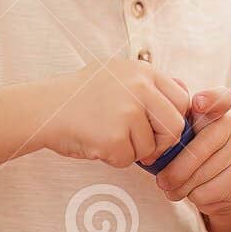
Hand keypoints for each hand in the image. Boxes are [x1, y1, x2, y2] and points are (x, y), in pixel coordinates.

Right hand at [38, 58, 189, 167]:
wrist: (44, 108)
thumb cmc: (81, 96)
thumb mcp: (118, 74)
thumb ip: (150, 85)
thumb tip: (187, 94)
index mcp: (143, 71)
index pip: (182, 100)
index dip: (174, 120)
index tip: (160, 130)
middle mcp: (139, 88)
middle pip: (175, 126)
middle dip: (162, 143)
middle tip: (145, 147)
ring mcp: (127, 112)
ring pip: (151, 147)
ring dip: (133, 151)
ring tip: (108, 137)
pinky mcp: (114, 137)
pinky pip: (128, 159)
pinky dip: (114, 159)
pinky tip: (97, 143)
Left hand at [157, 88, 230, 231]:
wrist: (223, 187)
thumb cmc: (194, 155)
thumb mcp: (185, 135)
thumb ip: (174, 124)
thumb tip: (159, 117)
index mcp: (216, 110)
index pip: (220, 98)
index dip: (209, 99)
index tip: (198, 104)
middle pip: (195, 151)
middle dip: (173, 172)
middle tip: (161, 181)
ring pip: (198, 175)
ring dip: (179, 187)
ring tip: (176, 187)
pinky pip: (205, 191)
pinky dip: (193, 197)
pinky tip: (194, 192)